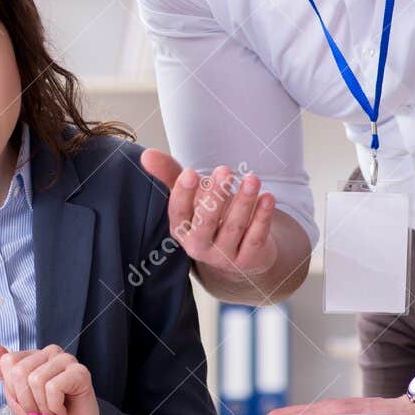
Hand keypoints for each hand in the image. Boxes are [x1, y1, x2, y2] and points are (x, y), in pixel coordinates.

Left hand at [0, 343, 99, 414]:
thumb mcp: (15, 398)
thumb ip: (4, 372)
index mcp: (32, 356)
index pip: (8, 361)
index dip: (13, 389)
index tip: (26, 402)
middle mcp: (49, 353)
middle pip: (20, 371)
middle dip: (27, 401)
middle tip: (39, 412)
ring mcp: (66, 360)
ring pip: (37, 379)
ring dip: (42, 407)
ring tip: (51, 413)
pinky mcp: (80, 372)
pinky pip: (54, 387)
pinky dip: (55, 407)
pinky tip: (63, 411)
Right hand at [141, 148, 277, 279]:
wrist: (240, 252)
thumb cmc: (210, 217)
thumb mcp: (191, 197)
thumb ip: (170, 175)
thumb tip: (146, 154)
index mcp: (182, 230)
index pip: (178, 213)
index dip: (183, 195)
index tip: (191, 173)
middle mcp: (199, 247)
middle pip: (206, 223)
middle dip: (216, 197)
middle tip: (225, 171)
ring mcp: (224, 257)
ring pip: (234, 228)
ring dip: (244, 202)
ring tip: (252, 178)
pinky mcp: (248, 260)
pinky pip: (256, 237)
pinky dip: (262, 217)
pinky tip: (268, 197)